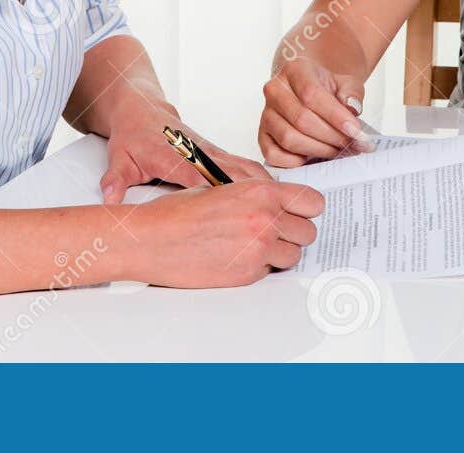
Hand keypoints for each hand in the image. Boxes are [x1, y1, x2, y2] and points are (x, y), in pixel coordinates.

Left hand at [99, 116, 268, 203]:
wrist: (142, 109)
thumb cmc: (132, 136)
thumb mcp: (119, 159)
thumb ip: (115, 180)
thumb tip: (108, 198)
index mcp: (177, 157)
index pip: (202, 178)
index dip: (219, 196)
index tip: (236, 214)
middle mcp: (200, 153)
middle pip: (234, 175)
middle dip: (255, 196)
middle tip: (277, 219)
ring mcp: (213, 152)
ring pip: (247, 170)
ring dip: (267, 189)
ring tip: (288, 212)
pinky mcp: (219, 153)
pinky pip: (248, 167)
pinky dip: (265, 182)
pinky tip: (280, 198)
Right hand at [121, 178, 325, 286]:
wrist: (151, 239)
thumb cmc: (177, 213)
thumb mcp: (221, 189)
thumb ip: (255, 196)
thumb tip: (277, 204)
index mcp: (259, 192)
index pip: (312, 202)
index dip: (305, 209)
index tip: (298, 213)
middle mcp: (264, 219)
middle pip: (308, 232)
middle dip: (293, 233)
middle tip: (274, 233)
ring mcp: (258, 249)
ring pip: (293, 255)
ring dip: (279, 253)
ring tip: (253, 246)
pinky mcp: (247, 274)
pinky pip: (269, 272)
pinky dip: (258, 267)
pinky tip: (235, 258)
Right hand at [259, 56, 373, 166]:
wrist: (311, 92)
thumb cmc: (327, 90)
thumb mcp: (345, 83)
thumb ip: (352, 93)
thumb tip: (352, 108)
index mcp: (294, 70)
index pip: (312, 94)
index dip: (336, 116)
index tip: (356, 132)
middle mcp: (275, 90)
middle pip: (301, 119)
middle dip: (331, 137)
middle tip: (352, 145)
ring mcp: (266, 113)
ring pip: (289, 138)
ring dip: (318, 150)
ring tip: (337, 150)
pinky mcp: (262, 135)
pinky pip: (273, 155)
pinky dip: (295, 162)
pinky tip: (312, 157)